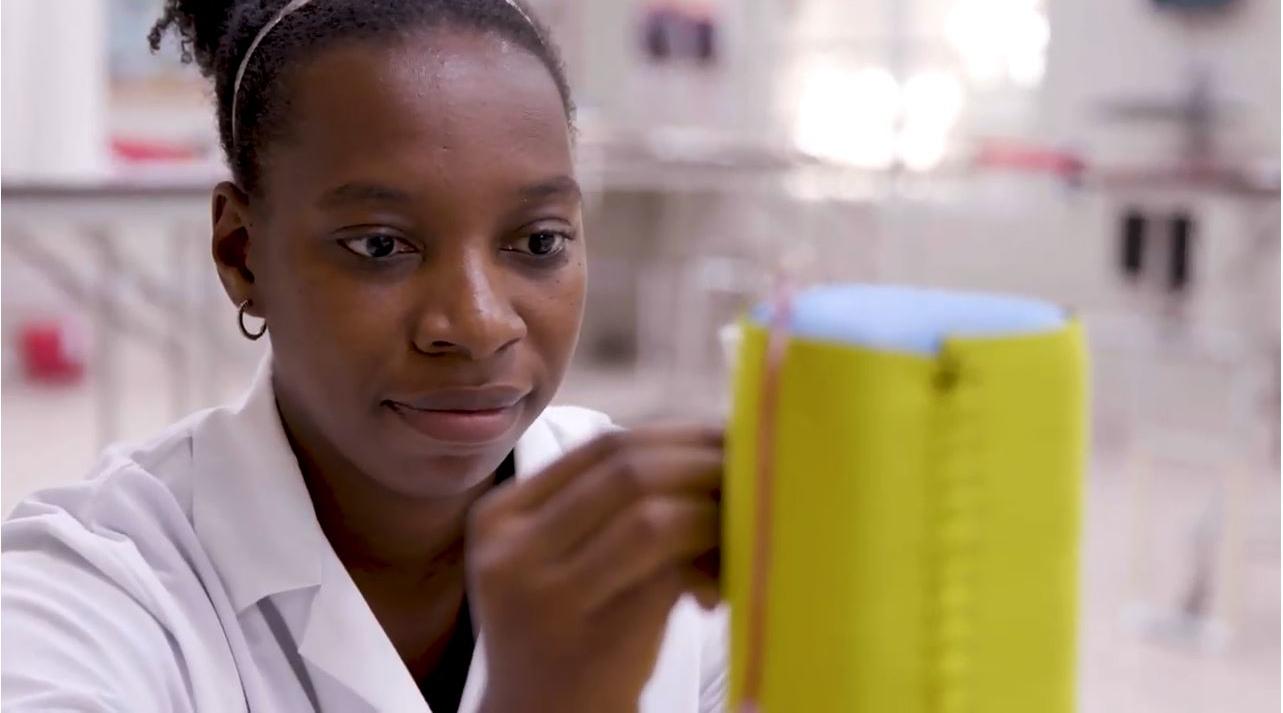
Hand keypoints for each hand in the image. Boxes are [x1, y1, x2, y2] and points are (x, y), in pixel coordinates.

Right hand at [467, 426, 722, 712]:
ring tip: (746, 532)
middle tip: (757, 477)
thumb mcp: (561, 564)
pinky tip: (719, 591)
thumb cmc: (570, 641)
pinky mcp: (582, 641)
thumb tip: (715, 445)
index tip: (732, 440)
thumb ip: (608, 508)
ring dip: (715, 516)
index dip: (678, 437)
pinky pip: (666, 575)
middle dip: (706, 466)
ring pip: (651, 518)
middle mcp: (507, 549)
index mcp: (499, 516)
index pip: (602, 447)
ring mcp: (539, 596)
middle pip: (628, 471)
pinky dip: (708, 568)